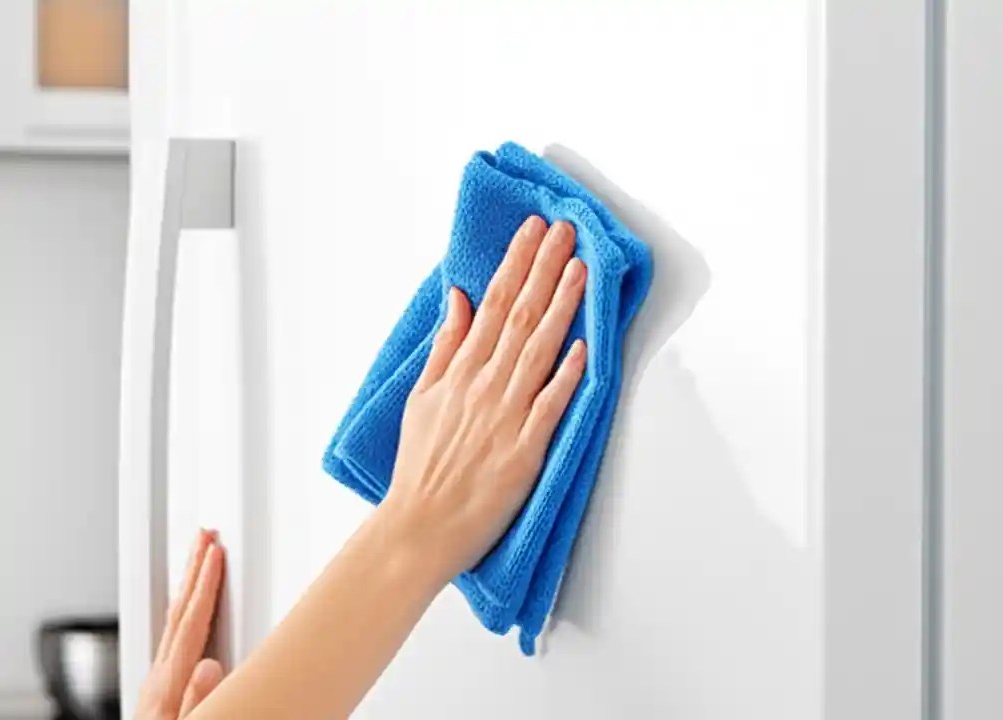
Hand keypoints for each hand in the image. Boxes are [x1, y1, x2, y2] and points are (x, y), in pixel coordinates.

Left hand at [135, 529, 225, 718]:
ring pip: (175, 621)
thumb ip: (200, 699)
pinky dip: (186, 612)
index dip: (205, 584)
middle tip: (204, 536)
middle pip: (179, 611)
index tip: (215, 553)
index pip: (191, 622)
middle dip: (193, 570)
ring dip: (188, 585)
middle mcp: (161, 676)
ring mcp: (159, 681)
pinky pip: (176, 637)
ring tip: (200, 558)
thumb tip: (211, 664)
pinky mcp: (162, 689)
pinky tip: (191, 608)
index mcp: (170, 683)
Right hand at [382, 215, 586, 582]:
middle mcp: (483, 386)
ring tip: (582, 268)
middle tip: (567, 231)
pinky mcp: (524, 450)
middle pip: (519, 316)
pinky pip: (550, 406)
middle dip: (545, 268)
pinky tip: (584, 346)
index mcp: (459, 372)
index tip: (534, 231)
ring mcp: (505, 416)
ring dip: (561, 306)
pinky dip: (567, 375)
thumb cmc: (421, 467)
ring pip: (538, 350)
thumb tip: (456, 297)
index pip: (492, 304)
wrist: (419, 527)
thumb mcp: (421, 397)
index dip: (516, 264)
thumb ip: (445, 346)